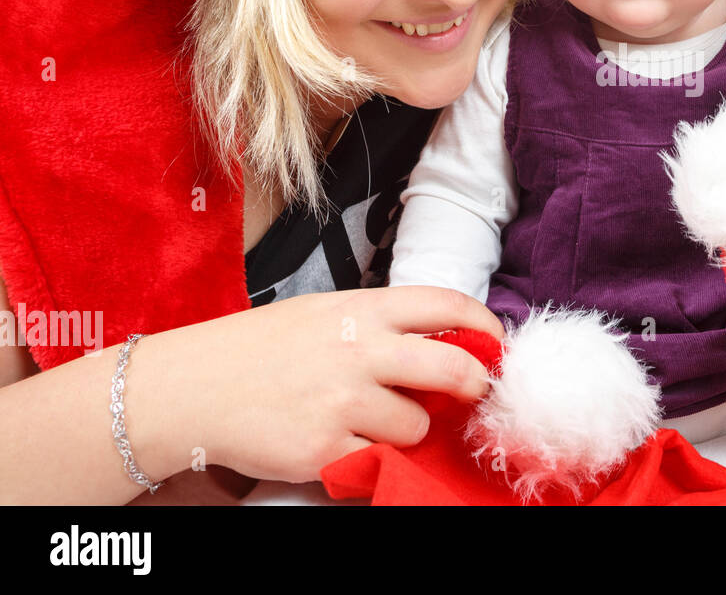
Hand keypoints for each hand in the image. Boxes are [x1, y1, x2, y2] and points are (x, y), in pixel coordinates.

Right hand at [142, 286, 503, 484]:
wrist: (189, 388)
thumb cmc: (257, 349)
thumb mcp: (322, 316)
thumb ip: (379, 326)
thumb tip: (440, 345)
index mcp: (361, 310)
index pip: (446, 305)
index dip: (483, 324)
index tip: (495, 342)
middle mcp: (359, 351)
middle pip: (453, 368)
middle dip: (475, 384)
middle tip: (473, 393)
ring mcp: (342, 402)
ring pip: (417, 426)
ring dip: (409, 432)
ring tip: (374, 423)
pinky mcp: (323, 450)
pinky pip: (376, 463)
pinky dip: (370, 460)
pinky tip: (345, 445)